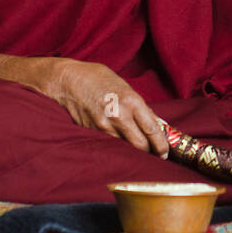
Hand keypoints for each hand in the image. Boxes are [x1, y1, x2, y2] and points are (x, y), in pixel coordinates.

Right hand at [42, 60, 168, 157]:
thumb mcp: (125, 87)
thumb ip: (139, 107)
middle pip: (140, 146)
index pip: (152, 130)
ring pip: (124, 149)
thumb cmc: (98, 79)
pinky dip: (116, 147)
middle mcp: (119, 116)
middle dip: (148, 152)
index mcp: (131, 101)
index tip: (164, 152)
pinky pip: (109, 145)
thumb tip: (154, 125)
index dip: (161, 145)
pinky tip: (118, 143)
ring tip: (136, 148)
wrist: (67, 80)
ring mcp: (103, 127)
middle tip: (153, 153)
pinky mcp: (91, 133)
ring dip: (132, 151)